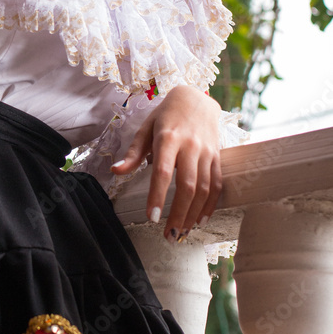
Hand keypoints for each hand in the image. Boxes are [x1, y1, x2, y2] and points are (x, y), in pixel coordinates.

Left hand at [111, 85, 221, 241]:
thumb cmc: (166, 115)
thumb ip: (133, 152)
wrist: (196, 98)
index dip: (158, 196)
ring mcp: (206, 152)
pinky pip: (217, 184)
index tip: (152, 217)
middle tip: (168, 235)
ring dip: (194, 214)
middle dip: (178, 213)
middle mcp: (190, 146)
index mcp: (169, 138)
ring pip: (204, 188)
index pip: (163, 172)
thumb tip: (115, 172)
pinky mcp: (217, 156)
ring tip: (181, 232)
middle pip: (187, 185)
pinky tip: (200, 220)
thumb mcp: (146, 127)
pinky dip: (210, 204)